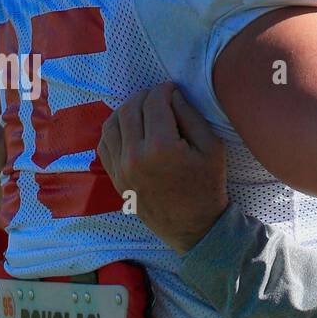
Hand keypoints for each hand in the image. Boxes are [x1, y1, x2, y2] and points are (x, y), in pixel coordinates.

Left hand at [98, 83, 228, 253]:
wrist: (193, 227)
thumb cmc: (207, 187)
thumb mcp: (212, 148)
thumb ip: (191, 116)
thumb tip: (173, 94)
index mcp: (161, 147)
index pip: (154, 102)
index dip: (164, 90)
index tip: (173, 89)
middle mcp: (134, 155)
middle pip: (130, 109)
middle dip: (145, 96)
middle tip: (160, 97)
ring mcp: (120, 168)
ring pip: (112, 123)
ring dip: (127, 109)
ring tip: (143, 109)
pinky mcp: (114, 177)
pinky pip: (104, 143)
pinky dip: (114, 129)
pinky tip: (129, 127)